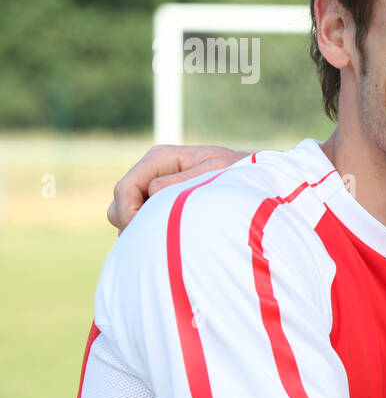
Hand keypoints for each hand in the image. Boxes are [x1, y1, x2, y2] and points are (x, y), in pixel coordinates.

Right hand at [108, 144, 246, 230]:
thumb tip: (153, 191)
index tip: (148, 233)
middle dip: (132, 223)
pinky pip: (140, 225)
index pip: (125, 189)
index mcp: (160, 158)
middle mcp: (152, 172)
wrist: (255, 182)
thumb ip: (183, 183)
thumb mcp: (216, 175)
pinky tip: (175, 239)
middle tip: (162, 238)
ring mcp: (153, 190)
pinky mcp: (159, 206)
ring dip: (142, 231)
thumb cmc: (238, 175)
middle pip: (118, 204)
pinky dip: (150, 234)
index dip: (129, 213)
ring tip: (174, 238)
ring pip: (125, 217)